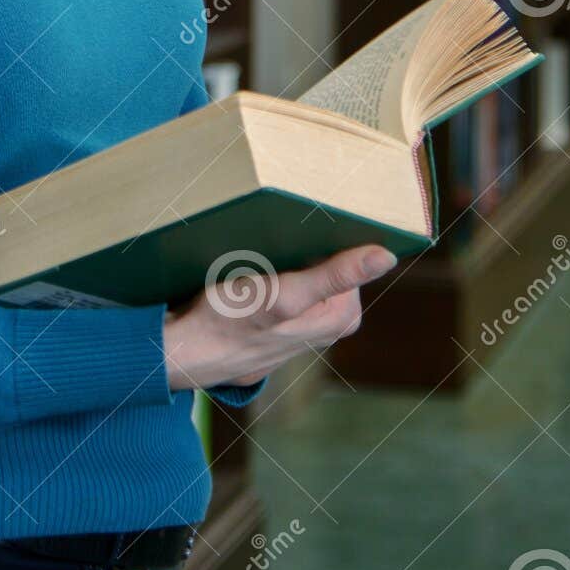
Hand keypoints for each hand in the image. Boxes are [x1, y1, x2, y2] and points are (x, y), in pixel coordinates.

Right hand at [161, 244, 398, 391]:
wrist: (182, 350)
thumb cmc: (232, 322)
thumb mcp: (285, 294)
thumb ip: (334, 275)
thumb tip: (386, 257)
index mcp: (338, 317)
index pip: (355, 262)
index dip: (336, 238)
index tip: (315, 218)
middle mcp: (323, 326)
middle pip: (331, 268)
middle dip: (312, 246)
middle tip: (285, 228)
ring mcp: (294, 328)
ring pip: (306, 275)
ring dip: (289, 255)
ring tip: (267, 242)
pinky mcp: (269, 326)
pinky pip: (283, 285)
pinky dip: (271, 269)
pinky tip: (250, 262)